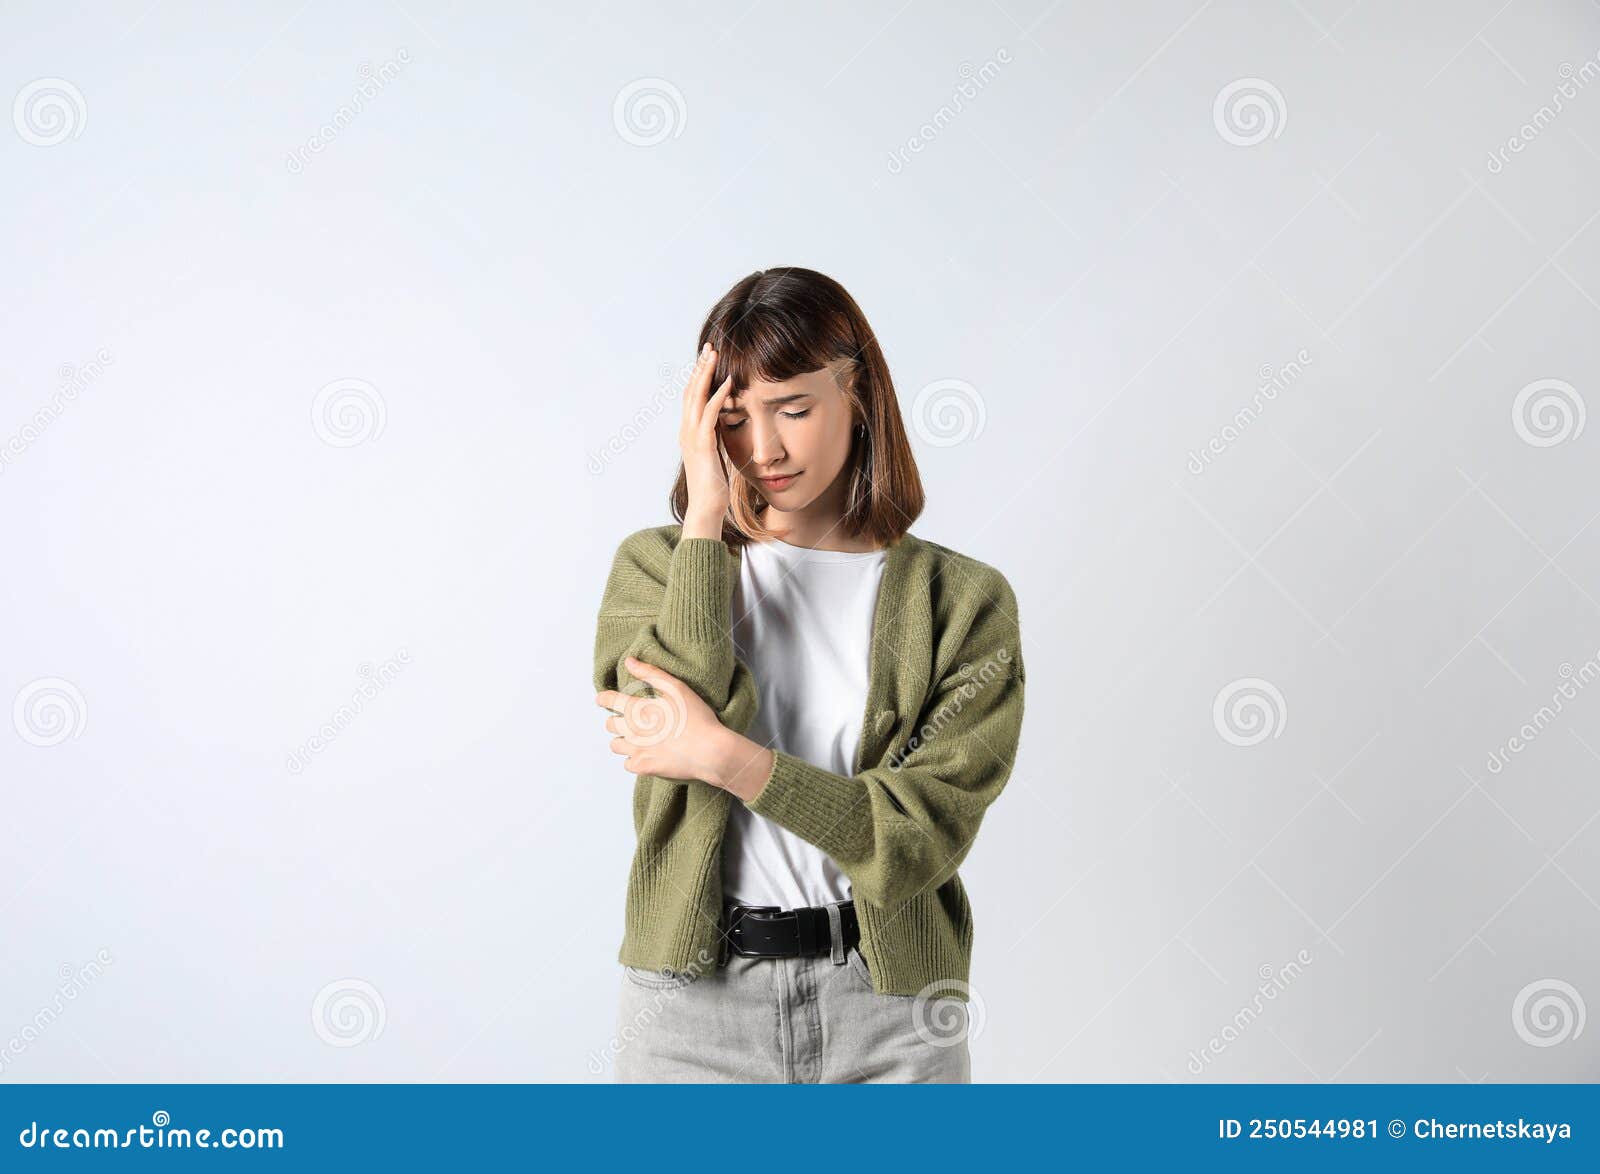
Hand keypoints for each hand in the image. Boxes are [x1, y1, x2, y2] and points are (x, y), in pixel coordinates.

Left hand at [596, 656, 772, 797]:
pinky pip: (627, 764)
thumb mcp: (676, 688)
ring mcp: (636, 751)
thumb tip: (629, 661)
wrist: (709, 751)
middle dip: (615, 720)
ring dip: (622, 740)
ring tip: (635, 738)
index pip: (609, 700)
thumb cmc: (696, 718)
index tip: (602, 699)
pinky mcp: (643, 768)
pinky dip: (633, 759)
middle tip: (627, 719)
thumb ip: (650, 673)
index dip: (603, 698)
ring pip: (615, 745)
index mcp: (638, 709)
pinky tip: (644, 754)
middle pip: (610, 724)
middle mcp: (632, 730)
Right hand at [679, 342, 735, 531]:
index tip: (708, 358)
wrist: (706, 507)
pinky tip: (728, 383)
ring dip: (706, 374)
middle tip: (709, 347)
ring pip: (696, 398)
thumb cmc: (713, 485)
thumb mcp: (715, 454)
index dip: (698, 376)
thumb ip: (716, 437)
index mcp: (689, 432)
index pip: (692, 397)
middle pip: (691, 391)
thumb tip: (726, 425)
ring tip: (715, 355)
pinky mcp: (703, 445)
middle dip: (700, 367)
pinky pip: (710, 415)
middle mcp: (686, 431)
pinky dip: (718, 397)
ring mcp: (692, 437)